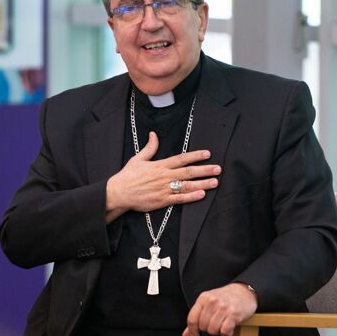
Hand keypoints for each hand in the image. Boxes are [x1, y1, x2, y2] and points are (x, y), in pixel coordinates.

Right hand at [105, 131, 220, 220]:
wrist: (119, 193)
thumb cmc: (128, 176)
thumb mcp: (138, 158)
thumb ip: (149, 147)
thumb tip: (154, 134)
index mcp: (160, 165)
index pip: (181, 159)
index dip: (195, 156)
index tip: (207, 154)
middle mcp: (164, 176)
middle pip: (188, 172)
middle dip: (204, 170)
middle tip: (218, 169)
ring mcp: (164, 189)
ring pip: (187, 185)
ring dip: (202, 183)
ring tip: (214, 182)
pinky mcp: (162, 201)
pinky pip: (179, 199)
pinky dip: (191, 197)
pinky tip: (201, 194)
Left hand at [182, 283, 257, 335]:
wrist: (244, 291)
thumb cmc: (225, 298)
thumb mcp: (208, 304)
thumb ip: (196, 318)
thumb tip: (186, 335)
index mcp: (203, 298)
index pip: (192, 319)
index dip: (192, 332)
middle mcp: (212, 301)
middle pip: (203, 326)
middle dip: (209, 329)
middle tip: (216, 324)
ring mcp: (223, 307)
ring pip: (213, 330)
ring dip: (218, 331)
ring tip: (223, 324)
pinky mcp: (234, 313)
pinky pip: (225, 331)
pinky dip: (226, 333)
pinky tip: (229, 328)